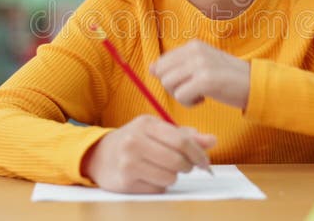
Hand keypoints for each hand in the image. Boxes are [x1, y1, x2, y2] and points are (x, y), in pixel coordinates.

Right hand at [81, 115, 216, 193]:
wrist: (100, 156)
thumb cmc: (135, 141)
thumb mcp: (157, 131)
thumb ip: (185, 136)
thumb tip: (212, 141)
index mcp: (146, 124)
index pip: (181, 140)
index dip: (198, 153)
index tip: (205, 161)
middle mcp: (134, 142)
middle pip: (177, 161)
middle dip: (187, 166)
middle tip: (185, 166)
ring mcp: (128, 163)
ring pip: (169, 177)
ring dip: (172, 176)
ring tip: (162, 169)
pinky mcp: (125, 182)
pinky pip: (157, 189)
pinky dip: (159, 185)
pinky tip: (149, 177)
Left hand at [150, 39, 250, 109]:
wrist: (255, 85)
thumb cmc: (228, 79)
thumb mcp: (203, 64)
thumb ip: (179, 65)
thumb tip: (151, 68)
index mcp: (193, 45)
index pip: (161, 62)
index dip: (170, 78)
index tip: (188, 83)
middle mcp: (194, 51)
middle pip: (161, 73)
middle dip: (173, 87)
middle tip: (194, 90)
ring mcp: (200, 64)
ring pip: (168, 85)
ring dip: (182, 95)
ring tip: (200, 93)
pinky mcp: (205, 80)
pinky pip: (181, 96)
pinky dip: (190, 103)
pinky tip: (205, 98)